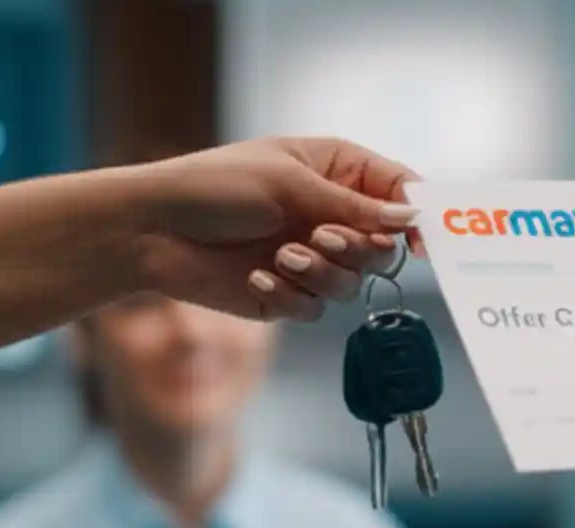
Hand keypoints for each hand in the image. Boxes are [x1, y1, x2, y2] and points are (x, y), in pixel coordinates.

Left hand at [132, 137, 419, 320]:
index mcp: (336, 172)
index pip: (397, 191)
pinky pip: (314, 309)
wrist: (152, 232)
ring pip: (351, 283)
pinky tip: (255, 278)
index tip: (422, 239)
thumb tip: (412, 218)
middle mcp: (329, 216)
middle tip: (322, 239)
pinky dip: (288, 296)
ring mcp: (310, 258)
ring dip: (319, 273)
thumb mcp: (289, 184)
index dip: (415, 215)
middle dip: (357, 248)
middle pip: (382, 247)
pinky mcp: (288, 295)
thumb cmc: (214, 187)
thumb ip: (354, 206)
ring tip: (279, 258)